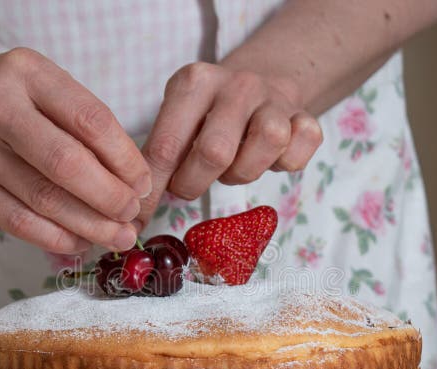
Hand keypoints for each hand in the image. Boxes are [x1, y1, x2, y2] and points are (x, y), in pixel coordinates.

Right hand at [0, 47, 150, 251]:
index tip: (144, 183)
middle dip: (111, 197)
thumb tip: (131, 179)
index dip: (126, 159)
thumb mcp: (37, 85)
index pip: (90, 121)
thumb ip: (77, 121)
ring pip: (45, 199)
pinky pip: (19, 222)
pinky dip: (56, 237)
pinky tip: (80, 242)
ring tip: (119, 236)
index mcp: (26, 73)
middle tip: (133, 214)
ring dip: (91, 226)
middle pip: (68, 164)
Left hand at [137, 62, 321, 226]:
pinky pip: (299, 153)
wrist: (262, 79)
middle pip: (215, 151)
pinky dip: (285, 165)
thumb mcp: (177, 121)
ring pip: (266, 145)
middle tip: (188, 185)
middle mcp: (237, 84)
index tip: (138, 221)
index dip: (151, 192)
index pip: (166, 146)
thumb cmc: (208, 115)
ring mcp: (275, 99)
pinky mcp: (306, 117)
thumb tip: (130, 220)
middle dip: (195, 183)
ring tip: (232, 167)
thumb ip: (157, 160)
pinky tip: (270, 158)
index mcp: (195, 82)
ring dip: (243, 172)